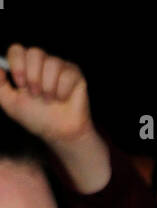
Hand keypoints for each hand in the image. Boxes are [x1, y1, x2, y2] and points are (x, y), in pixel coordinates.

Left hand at [0, 45, 109, 192]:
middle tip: (36, 94)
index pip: (17, 50)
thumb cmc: (36, 118)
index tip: (20, 85)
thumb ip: (0, 84)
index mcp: (25, 66)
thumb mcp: (10, 103)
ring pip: (52, 64)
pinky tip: (62, 99)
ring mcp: (59, 67)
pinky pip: (67, 75)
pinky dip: (62, 92)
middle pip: (35, 53)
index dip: (18, 65)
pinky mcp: (75, 75)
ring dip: (48, 87)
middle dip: (33, 77)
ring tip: (49, 99)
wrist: (58, 133)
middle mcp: (42, 63)